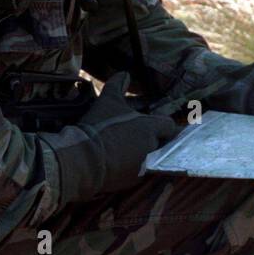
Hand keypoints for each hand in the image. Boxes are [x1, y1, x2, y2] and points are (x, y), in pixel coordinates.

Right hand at [44, 72, 179, 204]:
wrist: (83, 159)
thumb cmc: (100, 127)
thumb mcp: (108, 101)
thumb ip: (118, 86)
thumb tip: (124, 73)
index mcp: (150, 128)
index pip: (170, 126)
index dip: (163, 124)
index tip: (156, 123)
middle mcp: (152, 148)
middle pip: (162, 143)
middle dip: (154, 139)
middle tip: (138, 135)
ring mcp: (143, 167)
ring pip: (151, 158)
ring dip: (143, 153)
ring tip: (126, 148)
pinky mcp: (132, 181)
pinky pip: (138, 172)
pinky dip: (132, 166)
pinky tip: (118, 160)